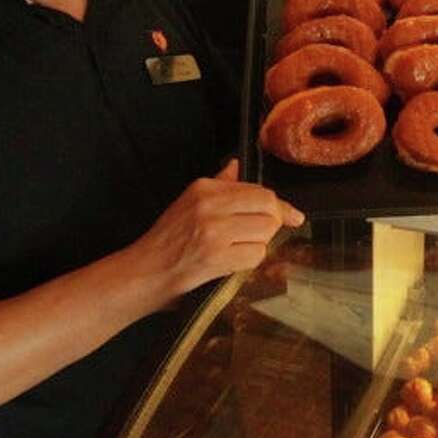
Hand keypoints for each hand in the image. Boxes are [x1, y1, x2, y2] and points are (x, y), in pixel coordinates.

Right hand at [129, 159, 304, 299]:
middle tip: (257, 236)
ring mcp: (214, 231)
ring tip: (237, 248)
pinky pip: (256, 255)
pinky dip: (250, 260)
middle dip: (272, 225)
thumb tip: (236, 165)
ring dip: (259, 244)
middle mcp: (210, 204)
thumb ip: (218, 184)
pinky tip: (232, 261)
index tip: (293, 216)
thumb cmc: (168, 239)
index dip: (280, 206)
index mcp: (205, 188)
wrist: (145, 271)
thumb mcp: (188, 202)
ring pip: (266, 232)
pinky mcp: (216, 257)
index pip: (259, 191)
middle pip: (269, 209)